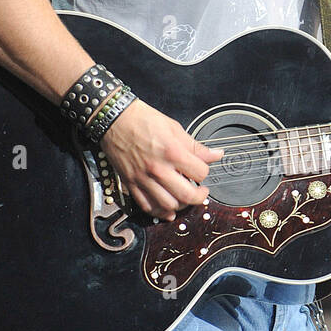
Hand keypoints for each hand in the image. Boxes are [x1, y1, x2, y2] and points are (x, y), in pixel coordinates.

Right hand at [100, 99, 224, 220]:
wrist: (114, 119)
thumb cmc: (142, 120)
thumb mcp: (174, 128)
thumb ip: (195, 146)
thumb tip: (216, 155)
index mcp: (172, 152)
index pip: (200, 173)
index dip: (204, 173)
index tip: (202, 171)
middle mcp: (158, 168)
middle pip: (187, 196)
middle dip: (199, 196)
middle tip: (201, 191)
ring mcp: (143, 178)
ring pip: (168, 205)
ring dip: (180, 205)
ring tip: (183, 197)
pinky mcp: (131, 183)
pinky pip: (147, 206)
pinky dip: (159, 211)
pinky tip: (167, 209)